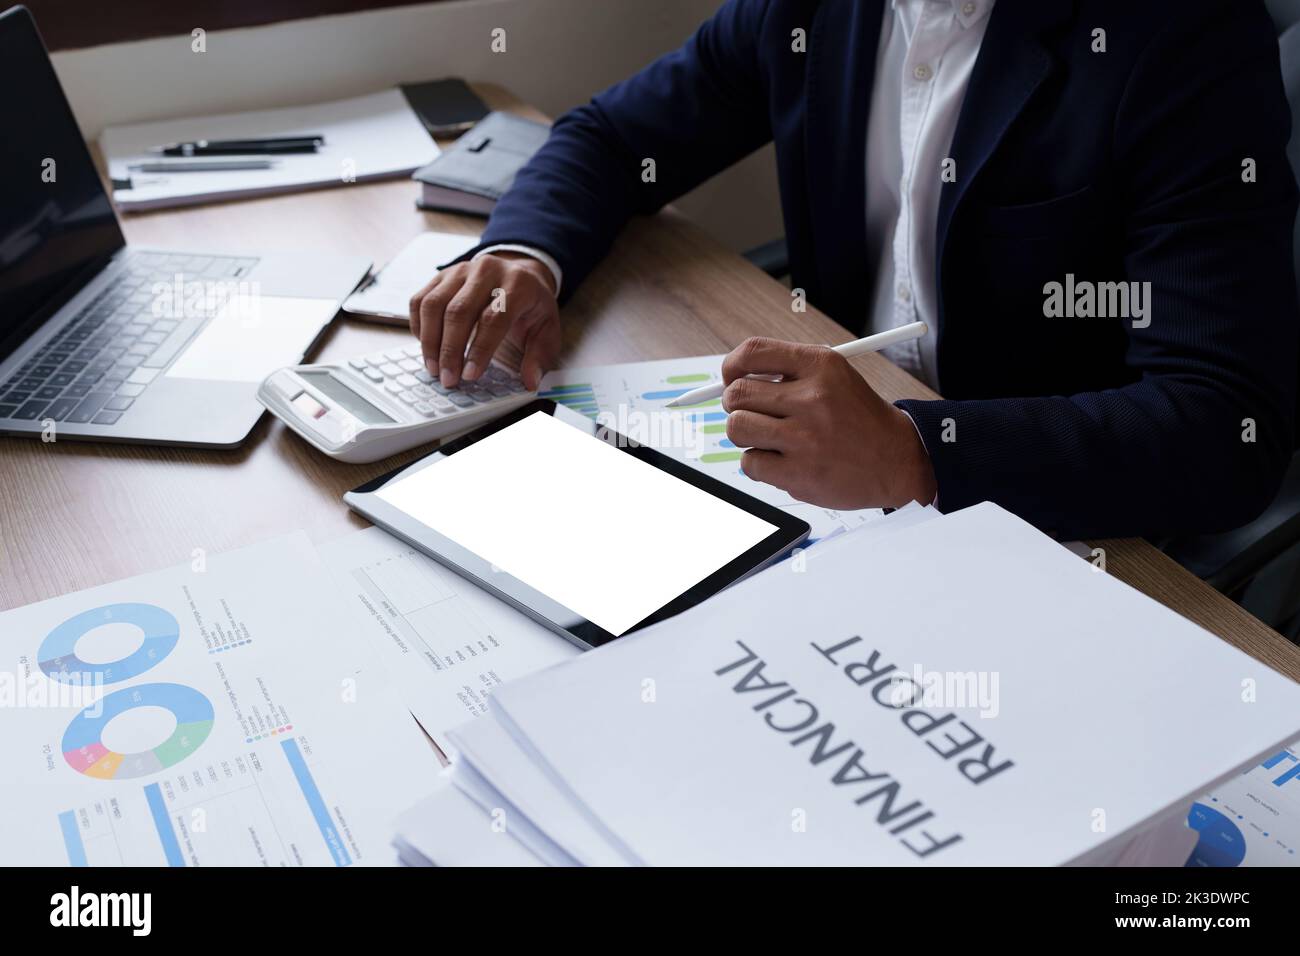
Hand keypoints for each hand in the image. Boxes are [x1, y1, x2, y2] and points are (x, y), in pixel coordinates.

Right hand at [409, 251, 559, 389]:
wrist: (520, 274)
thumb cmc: (532, 306)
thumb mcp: (547, 329)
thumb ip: (539, 356)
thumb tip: (530, 381)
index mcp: (518, 284)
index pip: (493, 318)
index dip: (480, 349)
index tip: (470, 375)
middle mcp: (487, 271)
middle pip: (459, 311)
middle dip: (450, 350)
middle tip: (448, 379)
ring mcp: (460, 270)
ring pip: (434, 304)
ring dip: (430, 341)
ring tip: (434, 369)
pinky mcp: (441, 275)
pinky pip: (420, 300)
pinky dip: (419, 326)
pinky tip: (426, 347)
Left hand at [721, 337, 937, 508]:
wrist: (898, 460)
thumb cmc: (859, 418)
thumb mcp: (835, 376)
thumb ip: (788, 371)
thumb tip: (732, 377)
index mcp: (821, 365)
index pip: (752, 353)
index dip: (731, 367)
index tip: (730, 378)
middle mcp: (813, 399)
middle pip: (737, 394)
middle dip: (735, 404)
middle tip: (750, 412)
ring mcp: (805, 439)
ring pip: (737, 428)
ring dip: (746, 435)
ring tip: (770, 438)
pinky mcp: (800, 474)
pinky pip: (749, 464)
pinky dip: (759, 464)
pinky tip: (782, 460)